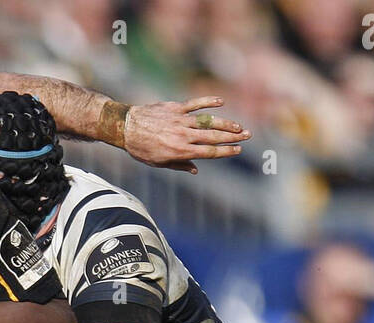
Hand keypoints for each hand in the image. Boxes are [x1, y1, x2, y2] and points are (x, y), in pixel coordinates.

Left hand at [123, 97, 250, 173]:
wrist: (125, 127)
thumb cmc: (141, 149)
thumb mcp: (159, 163)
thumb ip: (179, 165)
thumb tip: (196, 169)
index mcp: (181, 152)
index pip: (209, 152)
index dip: (225, 151)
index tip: (238, 150)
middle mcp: (183, 136)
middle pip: (213, 136)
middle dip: (232, 137)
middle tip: (247, 136)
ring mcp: (180, 120)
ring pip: (207, 121)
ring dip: (225, 122)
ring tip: (238, 125)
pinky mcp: (175, 108)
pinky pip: (194, 104)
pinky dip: (208, 102)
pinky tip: (221, 102)